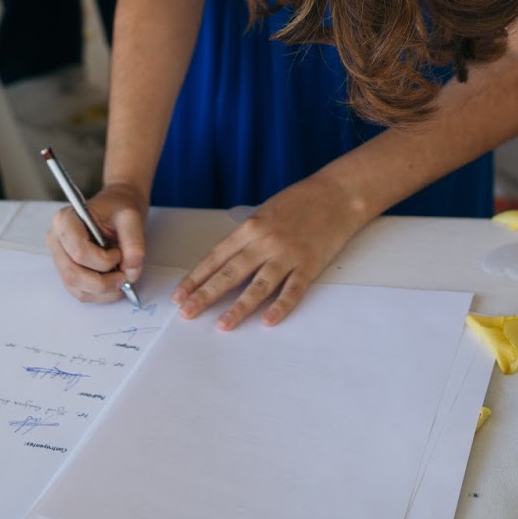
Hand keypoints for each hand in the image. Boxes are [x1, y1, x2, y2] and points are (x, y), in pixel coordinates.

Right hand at [47, 182, 147, 303]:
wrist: (117, 211)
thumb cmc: (119, 210)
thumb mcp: (131, 217)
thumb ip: (134, 242)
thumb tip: (130, 272)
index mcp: (65, 221)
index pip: (78, 251)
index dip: (102, 260)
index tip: (119, 254)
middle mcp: (56, 241)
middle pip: (73, 274)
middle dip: (102, 282)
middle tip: (125, 276)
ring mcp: (60, 259)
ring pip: (77, 288)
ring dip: (103, 291)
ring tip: (122, 278)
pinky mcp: (68, 273)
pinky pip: (81, 293)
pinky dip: (101, 295)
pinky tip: (115, 285)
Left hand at [172, 174, 365, 330]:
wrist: (337, 194)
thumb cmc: (301, 200)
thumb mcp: (266, 212)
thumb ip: (248, 235)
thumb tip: (228, 260)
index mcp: (251, 227)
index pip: (216, 257)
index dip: (196, 277)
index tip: (180, 295)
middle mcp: (264, 241)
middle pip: (230, 273)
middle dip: (206, 295)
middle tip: (187, 313)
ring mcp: (287, 254)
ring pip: (258, 285)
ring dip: (239, 307)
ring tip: (223, 325)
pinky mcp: (309, 264)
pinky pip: (292, 289)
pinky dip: (280, 306)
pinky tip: (268, 321)